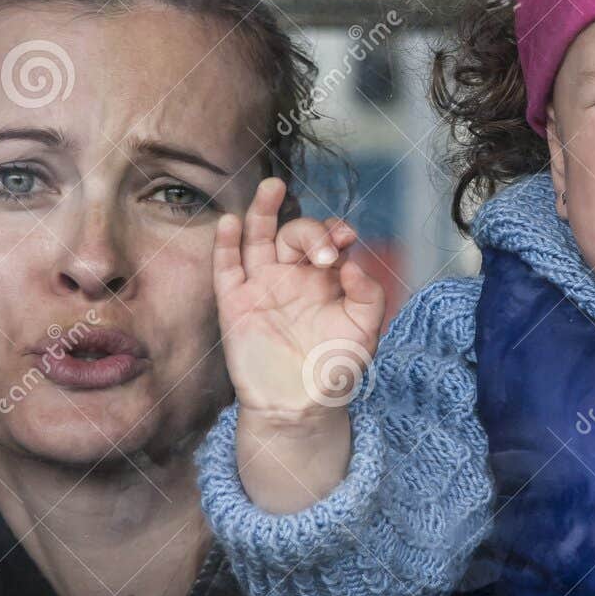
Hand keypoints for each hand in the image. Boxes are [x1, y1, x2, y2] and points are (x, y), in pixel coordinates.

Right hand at [213, 177, 385, 420]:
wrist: (300, 408)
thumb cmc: (335, 370)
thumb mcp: (366, 332)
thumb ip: (368, 295)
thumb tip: (352, 265)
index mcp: (325, 280)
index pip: (328, 240)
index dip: (336, 232)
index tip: (346, 239)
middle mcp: (293, 277)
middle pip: (296, 235)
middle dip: (312, 233)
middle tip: (327, 254)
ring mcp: (262, 288)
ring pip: (258, 238)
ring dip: (263, 211)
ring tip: (272, 187)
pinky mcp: (235, 304)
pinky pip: (226, 268)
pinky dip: (225, 244)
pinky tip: (230, 222)